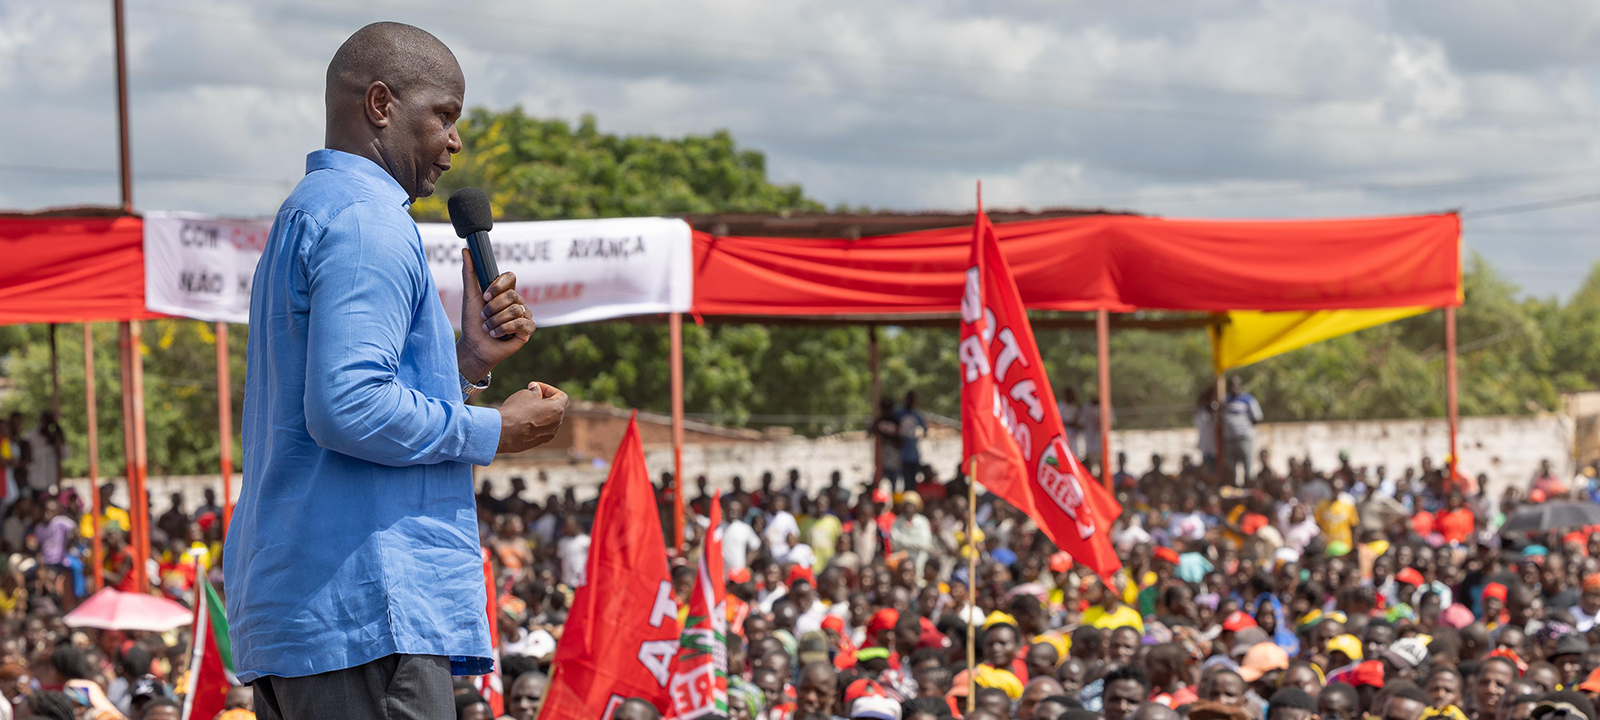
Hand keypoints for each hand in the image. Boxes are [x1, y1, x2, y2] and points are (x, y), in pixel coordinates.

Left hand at [458, 248, 533, 381]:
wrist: (475, 346)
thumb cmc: (472, 322)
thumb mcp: (469, 296)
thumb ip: (470, 273)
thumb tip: (465, 250)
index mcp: (505, 291)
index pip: (510, 277)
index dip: (499, 286)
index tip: (485, 296)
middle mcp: (517, 301)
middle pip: (512, 295)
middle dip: (493, 308)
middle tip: (484, 317)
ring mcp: (524, 315)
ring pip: (515, 310)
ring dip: (496, 321)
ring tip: (488, 328)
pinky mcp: (527, 330)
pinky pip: (521, 323)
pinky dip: (505, 329)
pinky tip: (497, 335)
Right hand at [498, 382, 568, 452]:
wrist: (502, 432)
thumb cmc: (515, 410)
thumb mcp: (526, 394)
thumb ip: (535, 391)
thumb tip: (536, 389)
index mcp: (557, 410)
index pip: (561, 396)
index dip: (549, 389)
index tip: (536, 387)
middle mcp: (556, 424)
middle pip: (555, 408)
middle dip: (544, 400)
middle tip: (530, 395)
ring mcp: (548, 435)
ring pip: (548, 420)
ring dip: (540, 413)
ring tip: (524, 408)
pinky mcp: (538, 443)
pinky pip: (539, 430)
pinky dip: (534, 424)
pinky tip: (521, 420)